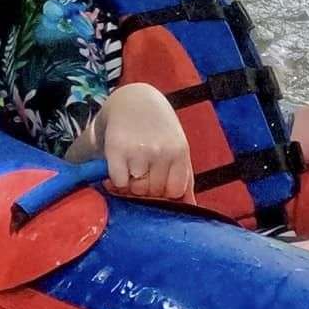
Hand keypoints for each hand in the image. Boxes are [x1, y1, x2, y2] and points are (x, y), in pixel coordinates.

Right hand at [93, 83, 192, 200]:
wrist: (134, 100)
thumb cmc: (159, 129)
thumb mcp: (178, 148)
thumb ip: (184, 178)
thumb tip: (191, 208)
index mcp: (180, 152)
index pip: (175, 191)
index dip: (165, 192)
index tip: (158, 184)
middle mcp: (161, 151)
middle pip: (153, 192)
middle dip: (146, 188)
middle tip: (142, 173)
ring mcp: (139, 151)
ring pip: (135, 189)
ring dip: (131, 185)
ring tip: (131, 168)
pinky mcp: (116, 149)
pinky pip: (118, 182)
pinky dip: (116, 181)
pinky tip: (119, 167)